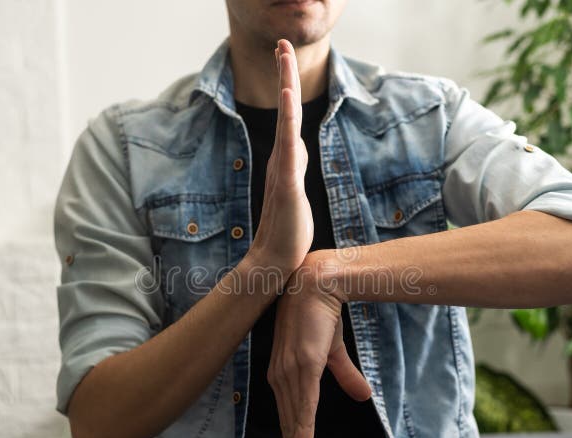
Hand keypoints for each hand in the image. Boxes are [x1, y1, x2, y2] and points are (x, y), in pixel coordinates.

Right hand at [247, 39, 312, 280]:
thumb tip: (297, 148)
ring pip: (286, 121)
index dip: (287, 87)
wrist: (275, 259)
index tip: (285, 58)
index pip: (289, 116)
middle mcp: (283, 158)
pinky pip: (288, 146)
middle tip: (282, 43)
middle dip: (284, 74)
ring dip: (286, 88)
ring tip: (284, 58)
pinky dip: (288, 121)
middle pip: (286, 109)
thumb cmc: (287, 230)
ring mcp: (284, 169)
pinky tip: (289, 100)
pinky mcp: (287, 183)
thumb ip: (295, 168)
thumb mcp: (295, 191)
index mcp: (286, 159)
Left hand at [267, 254, 371, 437]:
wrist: (318, 284)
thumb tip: (364, 399)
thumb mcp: (334, 352)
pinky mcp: (302, 364)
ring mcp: (291, 372)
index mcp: (286, 376)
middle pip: (290, 427)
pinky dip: (301, 429)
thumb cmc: (321, 316)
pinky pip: (304, 404)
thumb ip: (345, 376)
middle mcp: (283, 378)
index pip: (290, 418)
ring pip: (296, 422)